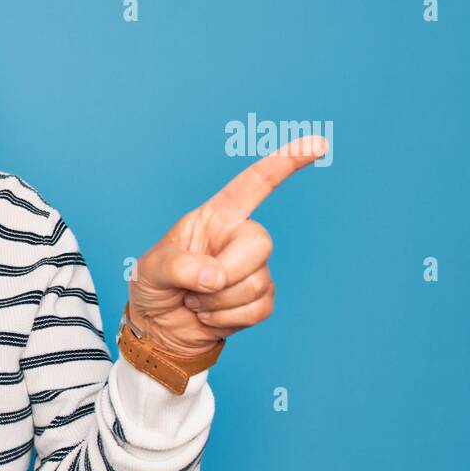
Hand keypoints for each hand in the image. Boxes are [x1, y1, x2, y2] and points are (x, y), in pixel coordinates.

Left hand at [127, 135, 327, 356]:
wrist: (158, 327)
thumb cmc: (153, 286)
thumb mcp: (152, 269)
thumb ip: (180, 267)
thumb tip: (216, 277)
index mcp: (214, 217)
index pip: (253, 185)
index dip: (284, 163)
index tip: (318, 143)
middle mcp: (237, 238)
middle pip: (260, 244)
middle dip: (228, 273)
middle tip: (194, 290)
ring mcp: (252, 269)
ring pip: (257, 283)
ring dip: (218, 302)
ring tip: (194, 302)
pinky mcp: (259, 299)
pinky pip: (259, 309)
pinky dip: (227, 319)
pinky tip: (208, 315)